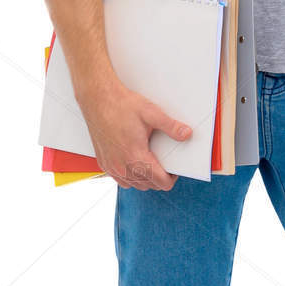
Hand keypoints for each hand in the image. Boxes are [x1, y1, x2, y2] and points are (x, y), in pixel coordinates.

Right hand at [75, 74, 192, 190]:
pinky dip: (130, 177)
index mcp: (135, 156)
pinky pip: (120, 180)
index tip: (173, 170)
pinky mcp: (103, 163)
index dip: (171, 178)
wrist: (98, 99)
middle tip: (164, 165)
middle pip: (148, 186)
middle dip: (159, 178)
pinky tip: (133, 165)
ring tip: (150, 164)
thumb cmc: (121, 105)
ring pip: (134, 185)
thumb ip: (171, 126)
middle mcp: (122, 165)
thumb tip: (186, 134)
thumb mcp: (151, 113)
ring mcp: (111, 166)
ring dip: (145, 180)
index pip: (160, 182)